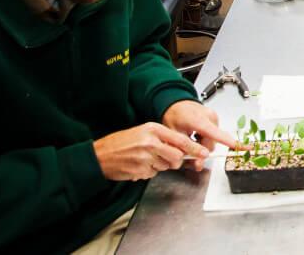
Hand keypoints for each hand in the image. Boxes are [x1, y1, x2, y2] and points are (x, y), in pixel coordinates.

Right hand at [93, 122, 210, 180]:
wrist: (99, 155)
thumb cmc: (121, 143)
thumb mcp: (143, 132)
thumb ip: (163, 138)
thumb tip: (182, 148)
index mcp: (153, 129)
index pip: (180, 140)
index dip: (194, 148)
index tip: (204, 153)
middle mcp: (150, 142)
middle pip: (177, 156)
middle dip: (175, 161)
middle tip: (165, 158)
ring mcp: (145, 157)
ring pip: (166, 166)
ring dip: (159, 165)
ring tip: (145, 159)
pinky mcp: (140, 170)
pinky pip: (153, 173)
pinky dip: (148, 171)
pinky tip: (138, 165)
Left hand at [162, 100, 237, 170]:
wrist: (176, 102)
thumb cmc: (174, 115)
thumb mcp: (175, 135)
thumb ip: (187, 150)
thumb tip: (198, 163)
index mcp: (199, 121)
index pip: (217, 135)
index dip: (231, 143)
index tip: (244, 148)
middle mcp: (210, 118)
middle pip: (213, 143)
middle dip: (203, 151)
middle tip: (192, 159)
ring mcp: (213, 117)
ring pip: (213, 139)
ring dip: (203, 145)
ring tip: (191, 140)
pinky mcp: (214, 118)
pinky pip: (213, 134)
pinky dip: (205, 138)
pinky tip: (195, 135)